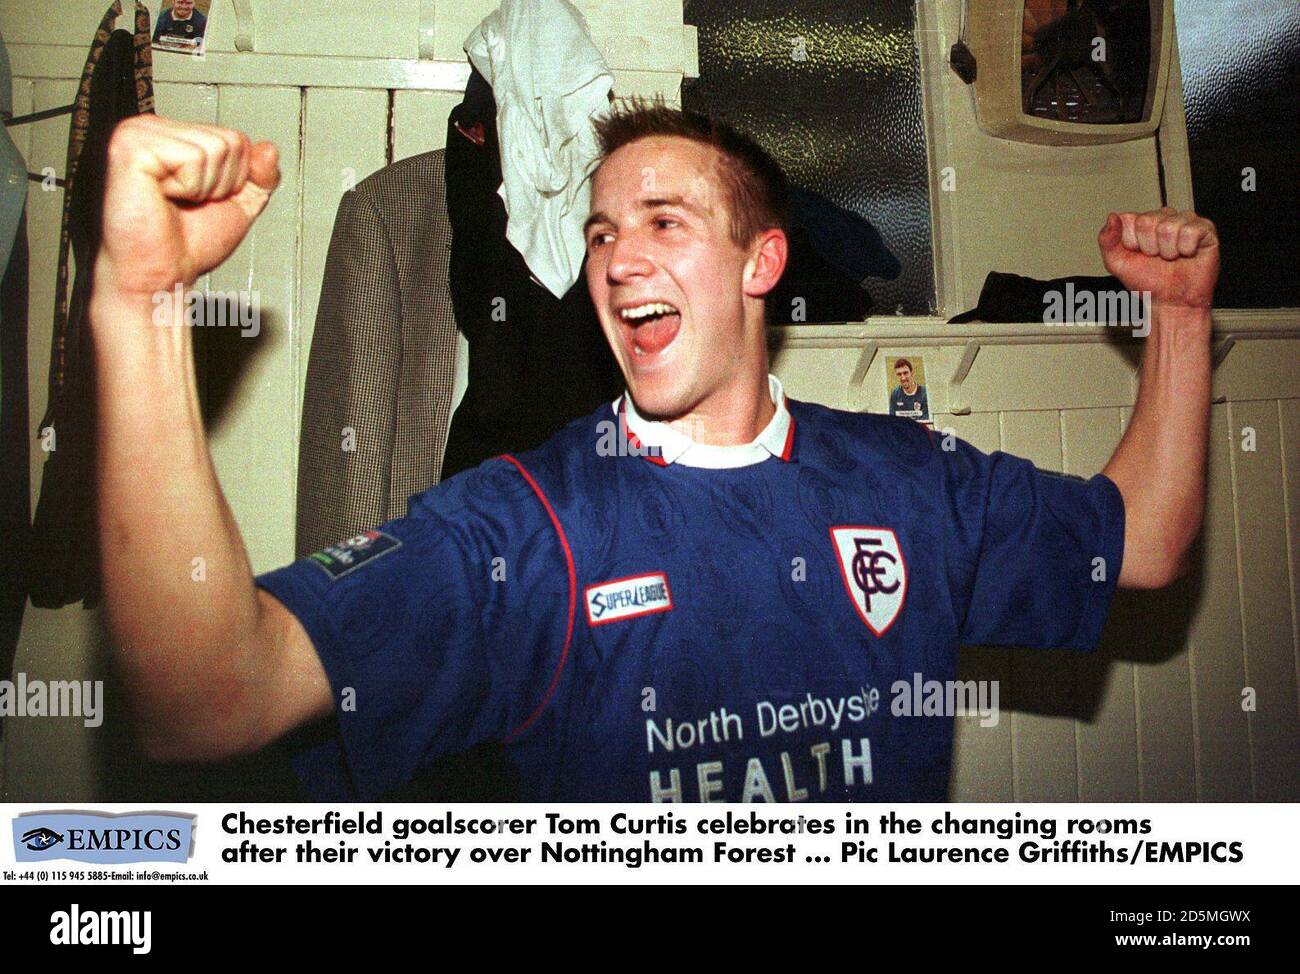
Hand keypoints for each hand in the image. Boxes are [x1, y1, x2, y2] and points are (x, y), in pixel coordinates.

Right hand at [98, 114, 279, 299]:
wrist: (163, 275)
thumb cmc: (188, 244)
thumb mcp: (239, 205)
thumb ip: (260, 177)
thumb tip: (269, 150)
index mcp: (173, 135)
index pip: (237, 139)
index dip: (234, 179)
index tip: (204, 200)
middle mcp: (154, 129)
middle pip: (230, 141)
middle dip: (221, 183)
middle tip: (188, 204)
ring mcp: (138, 134)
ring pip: (215, 148)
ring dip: (204, 188)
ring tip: (175, 201)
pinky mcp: (131, 148)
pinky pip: (192, 158)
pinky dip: (188, 188)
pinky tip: (163, 197)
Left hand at [1098, 207, 1218, 310]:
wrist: (1171, 302)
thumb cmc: (1148, 282)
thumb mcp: (1117, 263)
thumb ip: (1107, 240)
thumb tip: (1112, 217)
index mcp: (1141, 222)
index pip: (1129, 219)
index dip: (1131, 242)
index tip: (1138, 254)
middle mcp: (1163, 218)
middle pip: (1147, 221)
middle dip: (1148, 247)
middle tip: (1156, 258)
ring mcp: (1185, 221)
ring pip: (1168, 226)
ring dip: (1167, 251)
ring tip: (1171, 258)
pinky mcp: (1205, 229)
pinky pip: (1191, 231)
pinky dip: (1185, 249)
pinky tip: (1186, 255)